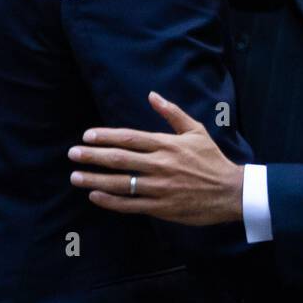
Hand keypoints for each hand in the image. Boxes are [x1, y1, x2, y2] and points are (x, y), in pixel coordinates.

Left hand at [70, 91, 244, 225]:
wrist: (230, 191)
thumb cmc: (212, 159)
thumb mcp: (195, 130)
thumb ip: (172, 113)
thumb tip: (152, 95)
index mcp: (167, 145)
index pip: (129, 138)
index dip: (106, 137)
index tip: (87, 136)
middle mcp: (160, 165)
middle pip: (119, 159)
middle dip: (92, 156)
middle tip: (72, 154)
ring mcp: (159, 188)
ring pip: (120, 183)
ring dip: (94, 179)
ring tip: (75, 176)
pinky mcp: (161, 207)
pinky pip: (130, 204)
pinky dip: (110, 200)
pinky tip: (95, 195)